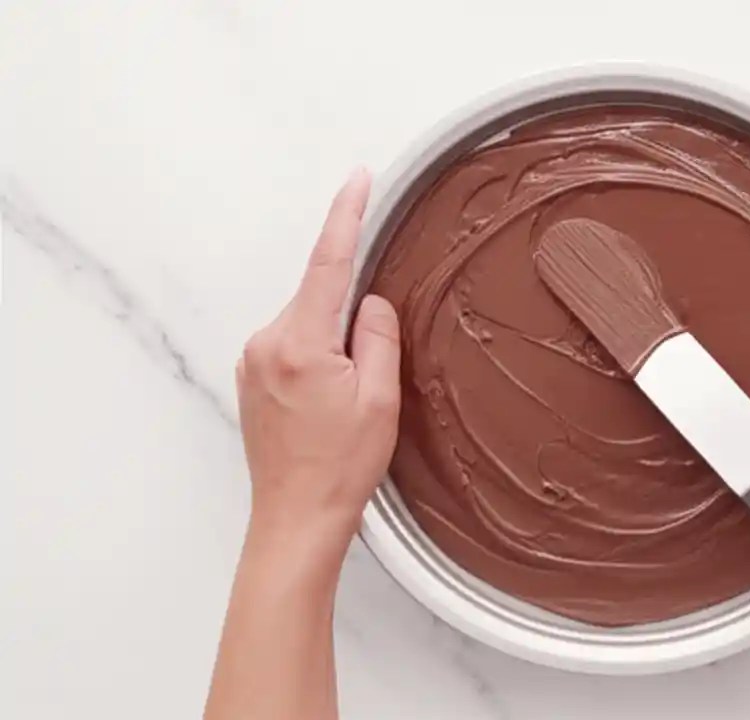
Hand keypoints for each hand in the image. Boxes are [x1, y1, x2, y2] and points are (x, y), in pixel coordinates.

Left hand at [236, 169, 400, 546]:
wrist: (296, 520)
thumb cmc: (341, 467)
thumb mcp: (379, 398)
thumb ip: (377, 335)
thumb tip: (369, 299)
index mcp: (299, 341)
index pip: (329, 262)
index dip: (347, 215)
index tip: (360, 178)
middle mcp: (265, 343)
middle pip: (320, 300)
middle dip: (353, 321)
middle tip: (372, 379)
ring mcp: (252, 362)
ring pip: (308, 327)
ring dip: (336, 347)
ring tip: (348, 407)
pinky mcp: (251, 380)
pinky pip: (294, 348)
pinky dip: (319, 361)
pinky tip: (329, 407)